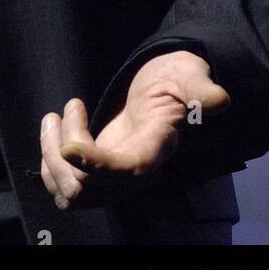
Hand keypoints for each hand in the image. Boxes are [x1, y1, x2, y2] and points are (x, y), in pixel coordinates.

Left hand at [39, 50, 230, 208]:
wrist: (168, 90)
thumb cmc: (178, 81)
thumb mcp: (190, 77)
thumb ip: (200, 89)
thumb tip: (218, 101)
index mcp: (155, 150)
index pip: (124, 172)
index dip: (94, 165)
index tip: (69, 144)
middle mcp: (133, 174)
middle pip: (86, 189)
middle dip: (59, 154)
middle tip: (57, 114)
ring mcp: (114, 178)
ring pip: (70, 192)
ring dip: (49, 158)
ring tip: (52, 118)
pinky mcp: (98, 174)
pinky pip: (65, 187)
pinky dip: (49, 163)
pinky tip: (54, 131)